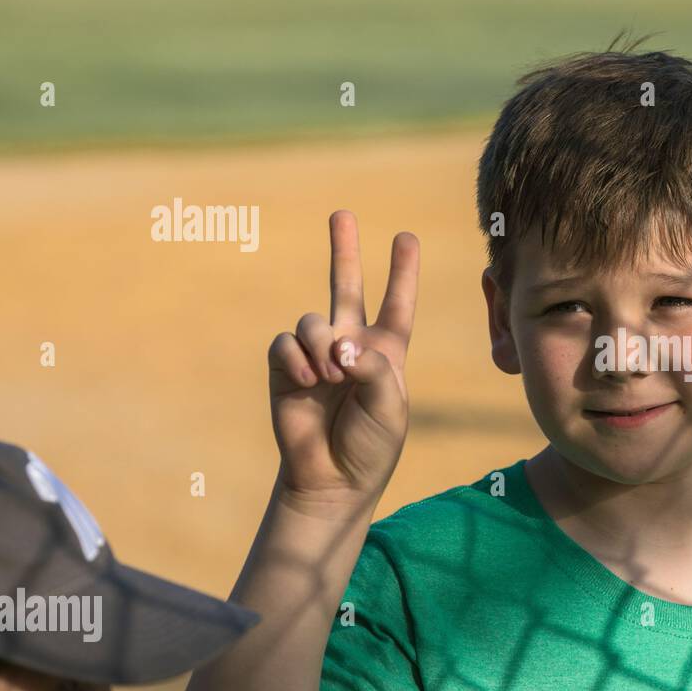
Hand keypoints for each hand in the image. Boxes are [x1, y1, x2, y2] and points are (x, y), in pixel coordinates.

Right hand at [267, 211, 419, 505]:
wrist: (333, 477)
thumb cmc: (371, 443)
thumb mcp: (390, 404)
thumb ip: (372, 366)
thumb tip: (337, 344)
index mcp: (387, 351)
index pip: (398, 303)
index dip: (402, 271)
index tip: (406, 236)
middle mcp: (351, 345)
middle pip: (347, 286)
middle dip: (343, 249)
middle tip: (341, 213)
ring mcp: (316, 354)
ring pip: (312, 319)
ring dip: (322, 345)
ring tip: (331, 378)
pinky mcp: (285, 367)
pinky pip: (285, 342)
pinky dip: (297, 359)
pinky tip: (309, 382)